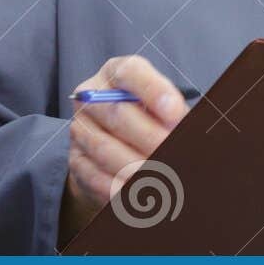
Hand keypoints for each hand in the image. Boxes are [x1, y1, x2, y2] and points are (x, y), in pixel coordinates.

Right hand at [59, 55, 188, 244]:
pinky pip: (93, 175)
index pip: (131, 72)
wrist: (112, 140)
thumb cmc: (146, 117)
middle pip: (117, 112)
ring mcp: (80, 127)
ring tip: (160, 177)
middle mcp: (92, 95)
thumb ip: (173, 114)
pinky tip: (136, 193)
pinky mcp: (75, 159)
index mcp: (116, 73)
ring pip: (104, 147)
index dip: (154, 90)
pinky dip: (116, 187)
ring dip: (134, 165)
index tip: (176, 113)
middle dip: (149, 136)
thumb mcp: (160, 107)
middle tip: (172, 151)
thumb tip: (188, 129)